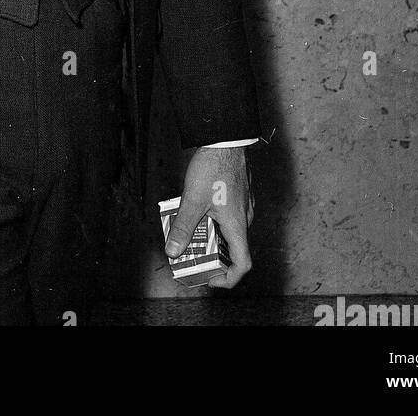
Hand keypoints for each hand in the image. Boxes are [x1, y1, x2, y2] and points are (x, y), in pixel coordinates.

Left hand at [165, 145, 253, 288]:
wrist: (225, 138)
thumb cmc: (213, 167)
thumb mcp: (192, 200)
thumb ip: (183, 227)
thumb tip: (173, 252)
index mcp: (238, 225)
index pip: (243, 264)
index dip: (228, 278)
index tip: (210, 278)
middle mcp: (244, 219)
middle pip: (232, 249)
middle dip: (211, 256)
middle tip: (190, 254)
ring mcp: (243, 206)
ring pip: (227, 231)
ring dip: (209, 236)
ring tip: (187, 231)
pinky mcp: (237, 195)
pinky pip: (226, 216)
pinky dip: (211, 221)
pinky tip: (194, 211)